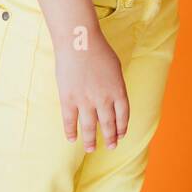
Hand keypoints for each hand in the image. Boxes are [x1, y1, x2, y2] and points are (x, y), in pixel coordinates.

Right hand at [54, 33, 128, 152]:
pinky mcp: (68, 99)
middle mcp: (104, 99)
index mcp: (118, 91)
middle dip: (110, 138)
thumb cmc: (99, 50)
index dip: (122, 128)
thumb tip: (114, 100)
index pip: (123, 116)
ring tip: (91, 149)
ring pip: (90, 127)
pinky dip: (71, 132)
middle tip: (110, 147)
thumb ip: (115, 86)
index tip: (120, 136)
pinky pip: (70, 121)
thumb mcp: (115, 68)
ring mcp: (85, 101)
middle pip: (108, 124)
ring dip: (91, 140)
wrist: (80, 42)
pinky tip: (72, 139)